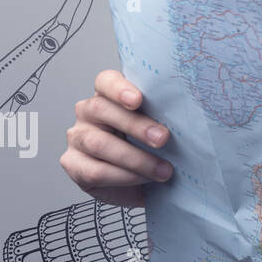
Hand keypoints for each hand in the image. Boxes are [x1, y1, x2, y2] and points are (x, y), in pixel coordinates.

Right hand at [60, 69, 172, 206]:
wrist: (141, 181)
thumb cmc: (151, 145)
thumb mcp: (159, 126)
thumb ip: (164, 116)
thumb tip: (188, 118)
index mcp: (108, 94)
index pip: (106, 81)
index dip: (120, 88)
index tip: (138, 99)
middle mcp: (88, 112)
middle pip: (103, 110)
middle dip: (136, 125)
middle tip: (163, 138)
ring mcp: (78, 137)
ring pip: (100, 143)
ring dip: (136, 158)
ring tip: (163, 170)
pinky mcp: (73, 164)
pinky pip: (96, 171)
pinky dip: (125, 177)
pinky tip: (144, 179)